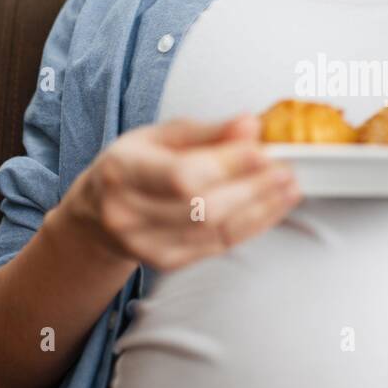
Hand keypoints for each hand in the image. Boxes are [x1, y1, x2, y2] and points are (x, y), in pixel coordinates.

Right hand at [63, 114, 301, 270]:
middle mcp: (128, 213)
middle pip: (203, 207)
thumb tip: (250, 124)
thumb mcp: (160, 136)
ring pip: (216, 230)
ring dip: (260, 207)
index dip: (227, 165)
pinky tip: (273, 206)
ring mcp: (145, 244)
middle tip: (285, 169)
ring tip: (289, 186)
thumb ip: (207, 132)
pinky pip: (219, 245)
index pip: (182, 175)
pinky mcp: (166, 262)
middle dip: (252, 187)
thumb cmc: (133, 166)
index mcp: (122, 171)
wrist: (99, 213)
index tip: (264, 150)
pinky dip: (252, 224)